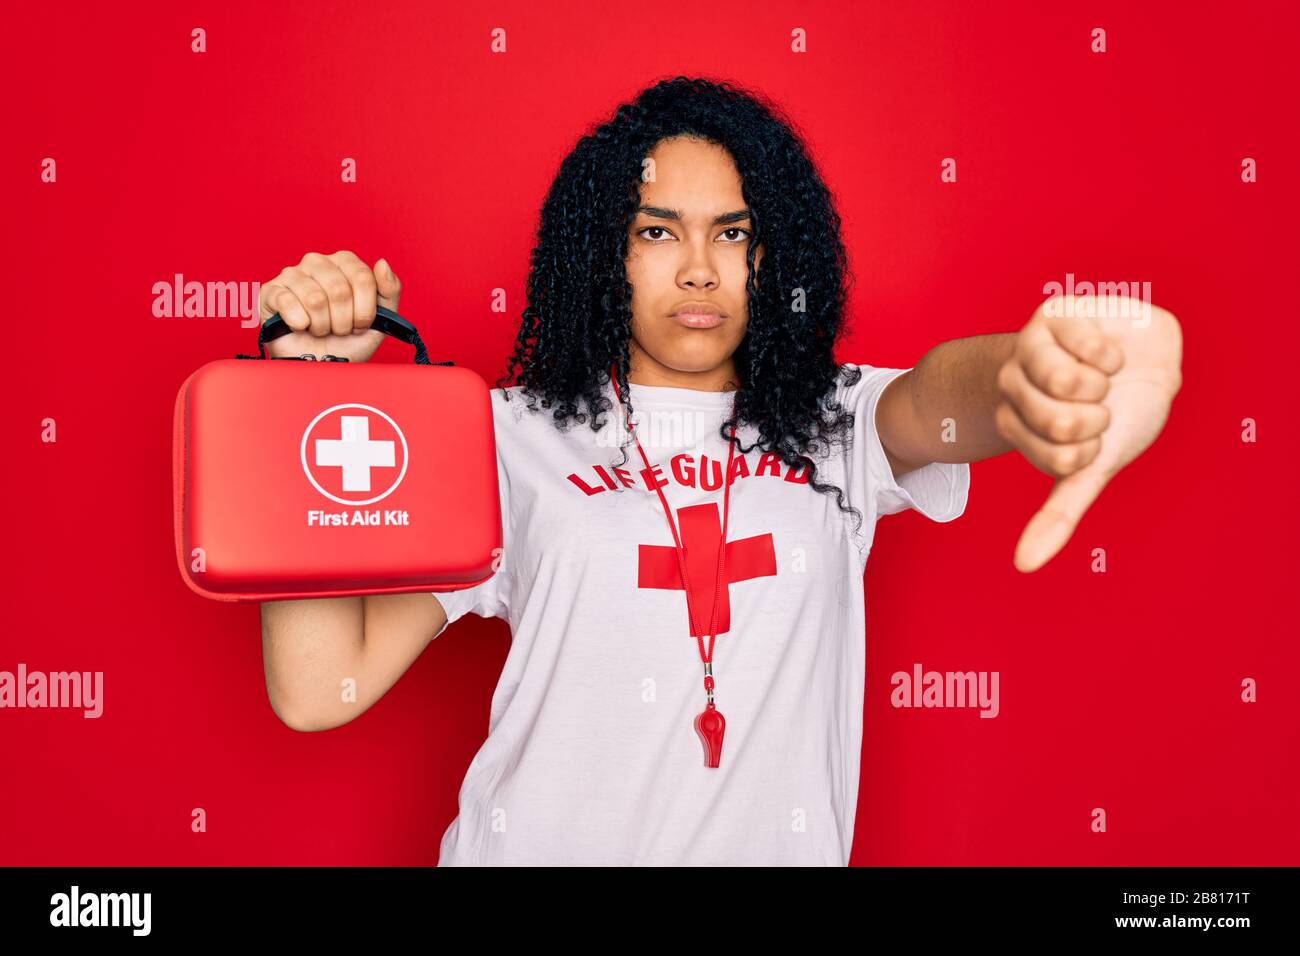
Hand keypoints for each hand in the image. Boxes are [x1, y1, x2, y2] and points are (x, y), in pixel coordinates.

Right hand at [257, 251, 401, 361]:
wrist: (320, 364)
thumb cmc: (349, 340)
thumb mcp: (381, 319)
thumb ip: (390, 290)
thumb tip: (382, 263)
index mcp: (345, 262)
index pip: (363, 277)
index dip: (364, 309)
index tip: (361, 323)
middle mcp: (318, 262)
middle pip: (340, 290)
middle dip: (343, 321)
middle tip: (339, 329)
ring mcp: (292, 274)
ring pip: (315, 299)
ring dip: (322, 325)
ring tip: (320, 329)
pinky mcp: (271, 291)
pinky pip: (288, 304)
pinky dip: (299, 324)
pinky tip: (299, 326)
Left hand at [995, 293, 1182, 571]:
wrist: (1150, 360)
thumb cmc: (1120, 416)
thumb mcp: (1092, 468)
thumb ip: (1058, 515)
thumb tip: (1023, 566)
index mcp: (1012, 422)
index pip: (1055, 458)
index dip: (1090, 451)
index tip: (1091, 438)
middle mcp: (1010, 383)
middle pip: (1057, 422)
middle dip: (1099, 418)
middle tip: (1100, 404)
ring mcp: (1028, 345)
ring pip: (1064, 383)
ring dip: (1104, 384)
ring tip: (1102, 376)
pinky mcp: (1053, 313)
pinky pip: (1088, 346)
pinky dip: (1113, 353)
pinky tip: (1106, 348)